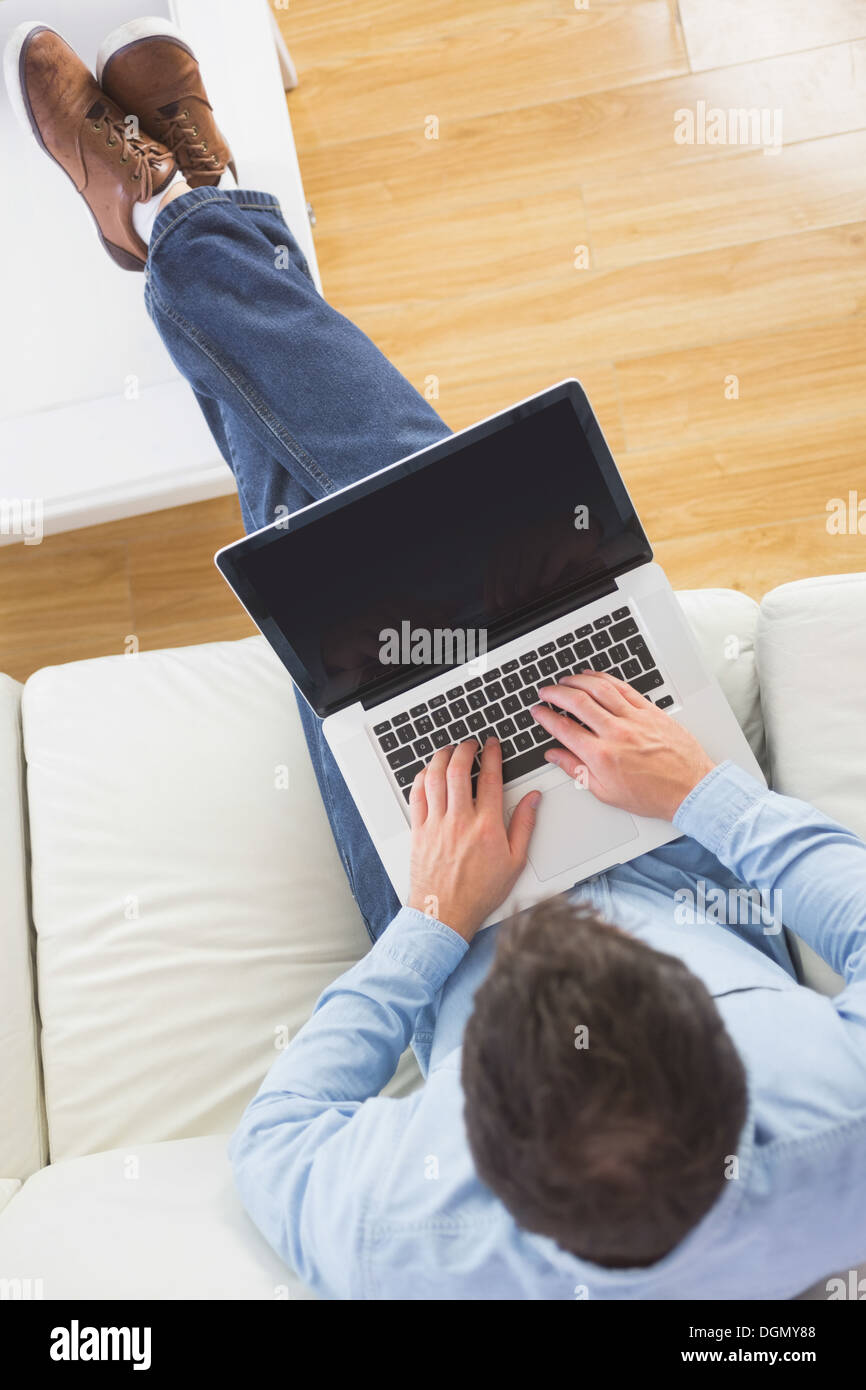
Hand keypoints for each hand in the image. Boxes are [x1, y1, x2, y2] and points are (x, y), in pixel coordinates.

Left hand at [407, 738, 540, 941]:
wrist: (446, 912)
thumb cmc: (480, 892)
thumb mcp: (515, 861)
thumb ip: (525, 825)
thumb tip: (533, 799)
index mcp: (486, 825)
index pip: (489, 777)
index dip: (492, 755)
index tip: (492, 745)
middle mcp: (460, 820)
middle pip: (458, 770)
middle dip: (464, 749)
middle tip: (469, 743)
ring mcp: (436, 824)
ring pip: (434, 778)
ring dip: (440, 758)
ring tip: (448, 750)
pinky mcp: (419, 831)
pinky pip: (417, 796)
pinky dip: (422, 778)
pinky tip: (427, 773)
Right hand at [531, 671, 715, 821]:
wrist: (690, 790)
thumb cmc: (652, 795)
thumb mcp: (606, 792)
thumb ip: (576, 770)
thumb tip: (555, 756)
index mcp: (602, 756)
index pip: (564, 729)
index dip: (545, 717)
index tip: (538, 712)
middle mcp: (616, 733)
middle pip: (578, 702)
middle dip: (556, 693)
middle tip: (546, 691)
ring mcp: (635, 719)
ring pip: (599, 689)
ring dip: (578, 680)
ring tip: (565, 680)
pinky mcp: (650, 711)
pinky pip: (623, 688)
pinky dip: (605, 678)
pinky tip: (594, 677)